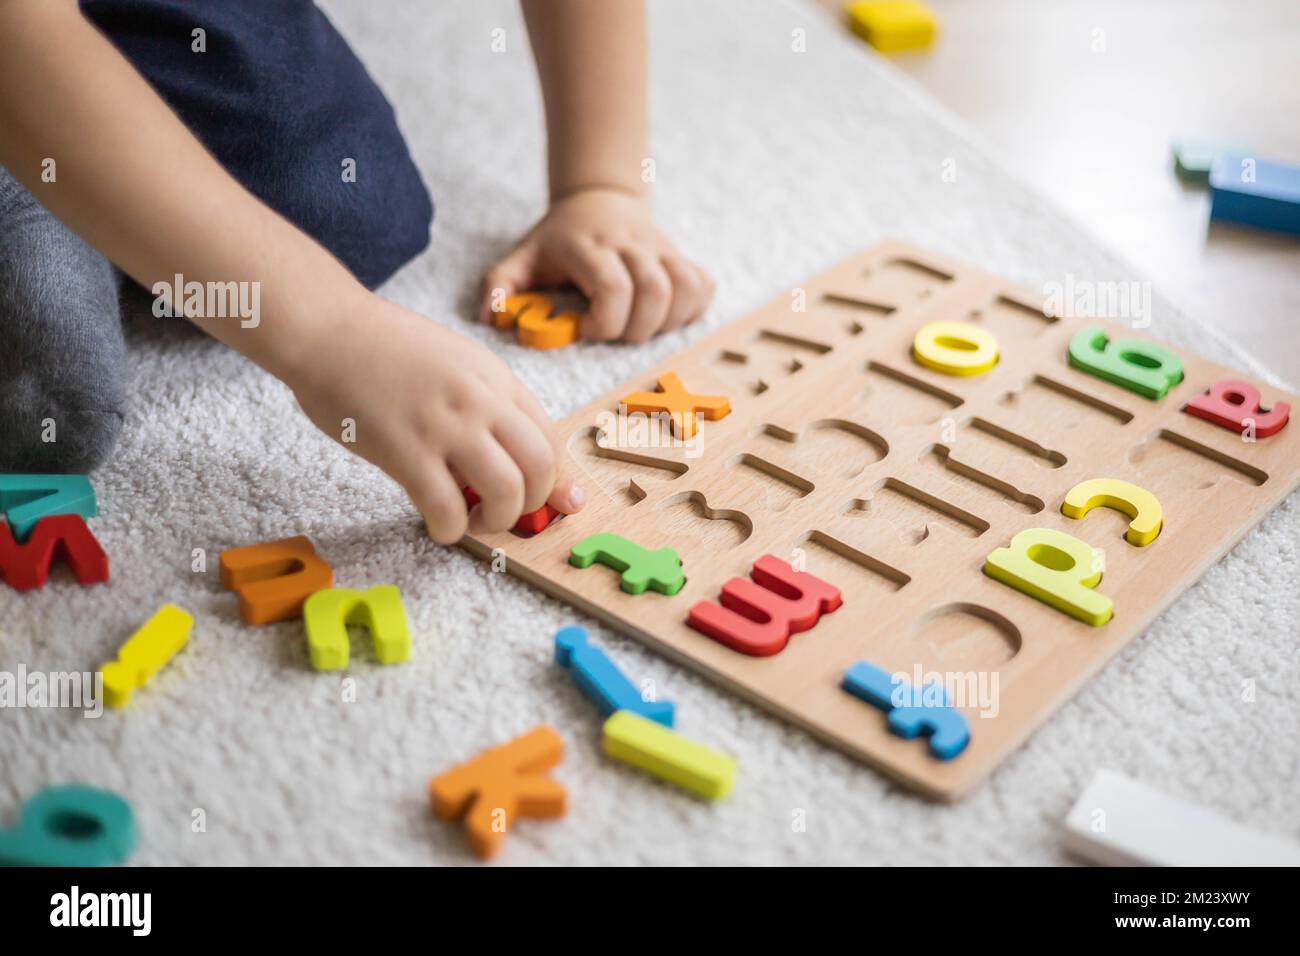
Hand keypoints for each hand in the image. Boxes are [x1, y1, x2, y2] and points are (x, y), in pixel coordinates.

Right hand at [287, 292, 584, 542]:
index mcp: (496, 378)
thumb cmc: (383, 348)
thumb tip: (508, 452)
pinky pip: (447, 507)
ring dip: (497, 521)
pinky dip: (451, 530)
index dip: (557, 480)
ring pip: (506, 491)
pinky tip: (440, 526)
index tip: (556, 504)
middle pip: (541, 467)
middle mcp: (480, 400)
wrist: (326, 328)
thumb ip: (486, 400)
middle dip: (533, 504)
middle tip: (505, 512)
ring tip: (473, 521)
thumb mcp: (455, 361)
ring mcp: (445, 424)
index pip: (550, 437)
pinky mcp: (405, 449)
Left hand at [479, 187, 713, 342]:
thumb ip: (500, 285)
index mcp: (590, 247)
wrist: (598, 197)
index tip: (586, 328)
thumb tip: (489, 317)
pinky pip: (704, 284)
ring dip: (668, 321)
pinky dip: (693, 307)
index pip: (613, 287)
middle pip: (655, 292)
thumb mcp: (522, 255)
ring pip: (685, 288)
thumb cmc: (558, 239)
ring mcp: (660, 248)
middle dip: (637, 329)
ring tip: (641, 326)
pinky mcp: (680, 255)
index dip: (605, 321)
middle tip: (615, 332)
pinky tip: (667, 315)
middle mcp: (631, 244)